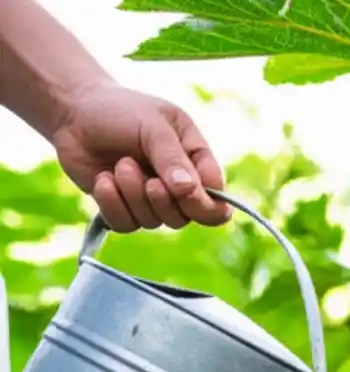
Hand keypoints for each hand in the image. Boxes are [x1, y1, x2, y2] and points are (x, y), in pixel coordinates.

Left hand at [50, 82, 230, 232]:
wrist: (74, 112)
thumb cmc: (121, 110)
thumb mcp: (153, 125)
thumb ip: (172, 158)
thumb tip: (189, 190)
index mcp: (195, 162)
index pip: (216, 202)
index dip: (205, 205)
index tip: (186, 191)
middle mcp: (177, 185)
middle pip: (186, 217)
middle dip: (164, 200)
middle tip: (149, 179)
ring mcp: (149, 199)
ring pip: (154, 221)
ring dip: (134, 196)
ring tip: (120, 166)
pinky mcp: (121, 208)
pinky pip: (125, 224)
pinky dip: (112, 204)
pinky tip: (103, 180)